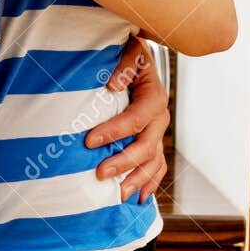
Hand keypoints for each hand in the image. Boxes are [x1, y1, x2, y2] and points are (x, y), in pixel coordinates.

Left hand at [84, 36, 169, 200]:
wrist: (138, 58)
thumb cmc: (129, 54)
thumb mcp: (129, 51)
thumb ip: (124, 65)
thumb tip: (115, 85)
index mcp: (154, 97)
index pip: (136, 118)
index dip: (115, 131)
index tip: (89, 141)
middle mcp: (160, 119)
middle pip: (146, 146)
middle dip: (123, 162)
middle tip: (100, 173)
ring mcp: (158, 134)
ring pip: (152, 162)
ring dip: (137, 180)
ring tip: (119, 195)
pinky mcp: (154, 142)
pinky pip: (156, 167)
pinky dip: (149, 183)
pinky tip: (139, 199)